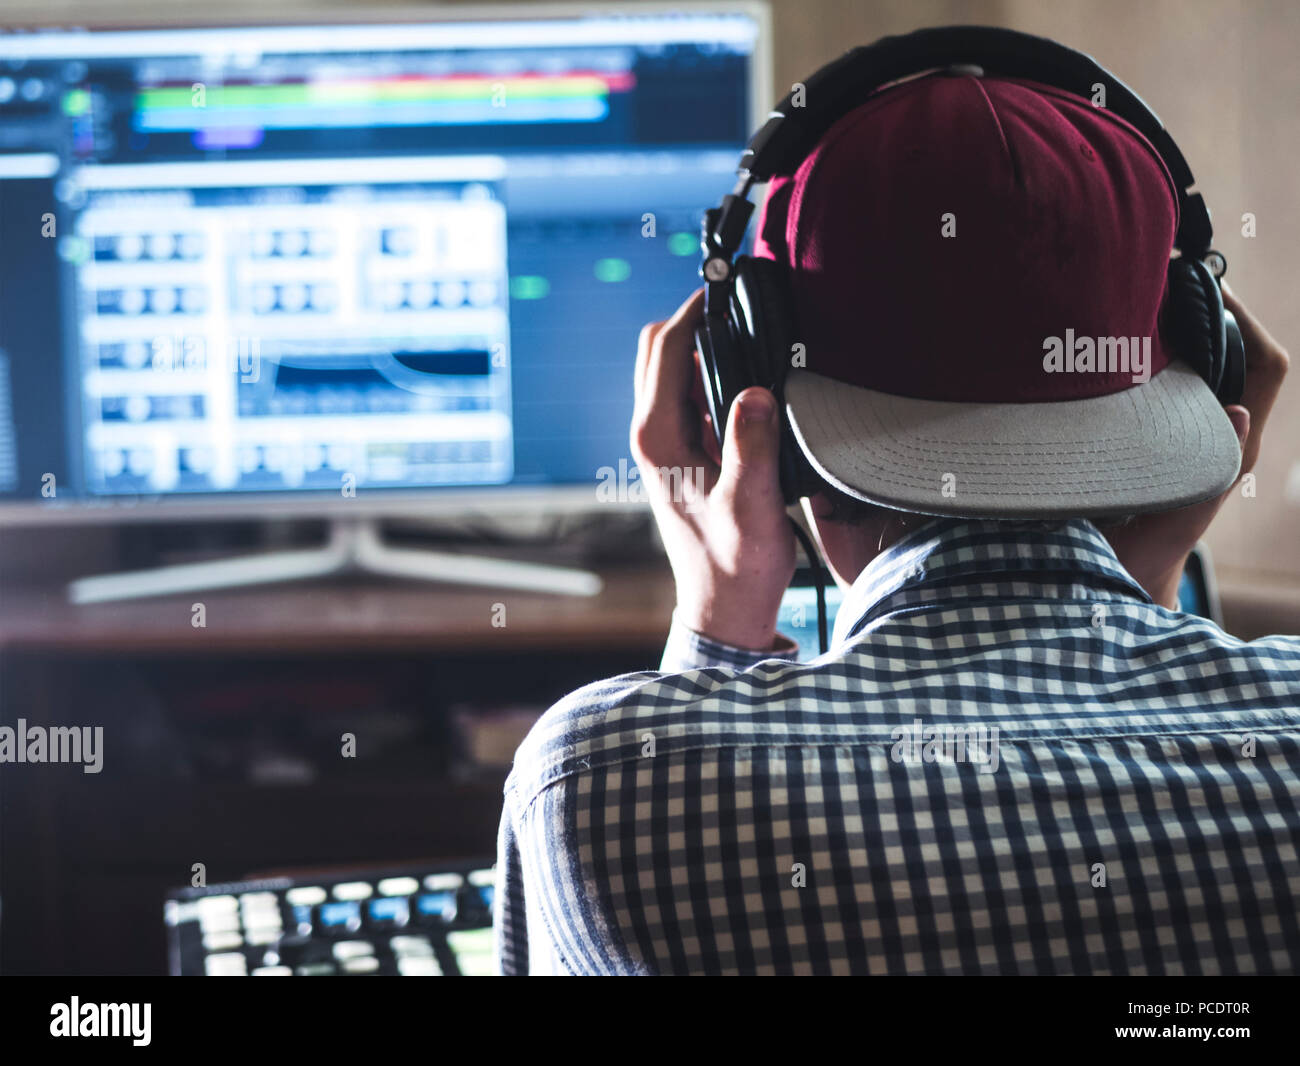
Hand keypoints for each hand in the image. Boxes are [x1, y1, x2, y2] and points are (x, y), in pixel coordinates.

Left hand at [630, 289, 795, 650]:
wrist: (727, 606)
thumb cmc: (735, 565)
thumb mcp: (751, 507)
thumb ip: (752, 447)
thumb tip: (754, 393)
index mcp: (659, 439)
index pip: (664, 349)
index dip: (693, 309)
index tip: (727, 286)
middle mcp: (654, 435)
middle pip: (660, 350)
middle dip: (695, 321)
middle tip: (742, 307)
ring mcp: (668, 443)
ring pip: (675, 370)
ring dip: (707, 349)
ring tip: (754, 337)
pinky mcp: (686, 453)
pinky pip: (694, 396)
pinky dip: (716, 377)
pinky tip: (753, 385)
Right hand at [1105, 282, 1289, 606]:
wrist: (1116, 577)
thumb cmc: (1141, 557)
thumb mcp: (1175, 519)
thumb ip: (1211, 472)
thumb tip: (1240, 411)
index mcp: (1232, 447)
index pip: (1267, 368)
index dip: (1247, 321)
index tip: (1203, 291)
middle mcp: (1219, 432)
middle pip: (1240, 350)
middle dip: (1213, 309)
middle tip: (1161, 282)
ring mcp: (1191, 430)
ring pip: (1205, 360)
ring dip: (1180, 327)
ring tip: (1137, 300)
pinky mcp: (1162, 432)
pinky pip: (1171, 378)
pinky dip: (1152, 351)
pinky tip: (1116, 341)